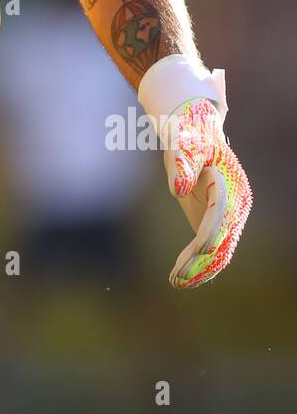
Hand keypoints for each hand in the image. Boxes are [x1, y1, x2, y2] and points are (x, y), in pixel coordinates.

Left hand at [162, 97, 251, 288]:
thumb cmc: (187, 137)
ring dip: (201, 268)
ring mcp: (230, 213)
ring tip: (177, 281)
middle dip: (201, 263)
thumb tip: (177, 188)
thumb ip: (181, 166)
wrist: (195, 132)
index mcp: (231, 186)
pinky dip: (201, 261)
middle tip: (177, 280)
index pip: (219, 222)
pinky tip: (183, 275)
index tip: (186, 263)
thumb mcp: (182, 145)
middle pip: (223, 241)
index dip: (203, 245)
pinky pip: (215, 245)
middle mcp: (236, 204)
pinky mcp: (219, 218)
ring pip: (221, 248)